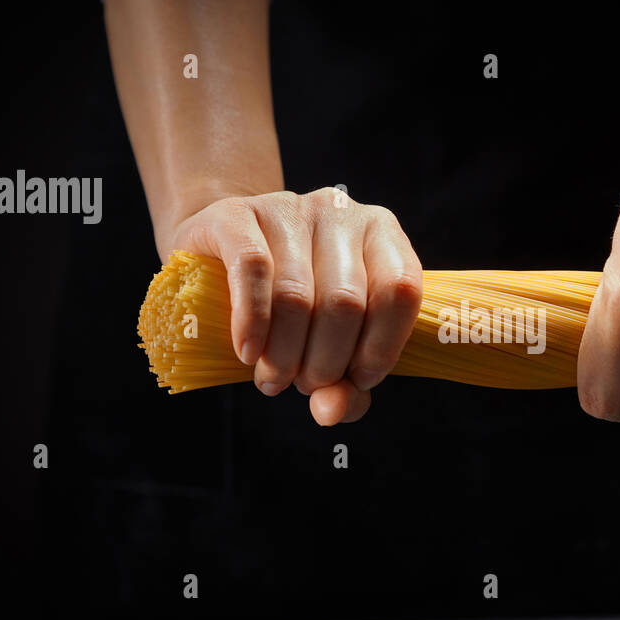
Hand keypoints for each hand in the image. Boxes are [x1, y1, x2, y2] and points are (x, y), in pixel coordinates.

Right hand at [162, 187, 422, 424]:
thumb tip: (332, 412)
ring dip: (284, 355)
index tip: (357, 380)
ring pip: (296, 295)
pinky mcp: (235, 214)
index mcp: (380, 234)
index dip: (381, 347)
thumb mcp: (328, 338)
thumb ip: (344, 382)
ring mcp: (288, 207)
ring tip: (273, 379)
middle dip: (326, 362)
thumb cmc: (289, 301)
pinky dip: (252, 323)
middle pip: (346, 302)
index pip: (400, 291)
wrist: (219, 251)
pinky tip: (248, 353)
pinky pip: (252, 270)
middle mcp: (340, 212)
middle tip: (305, 384)